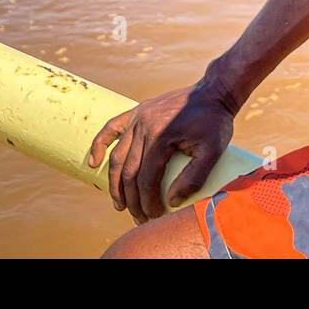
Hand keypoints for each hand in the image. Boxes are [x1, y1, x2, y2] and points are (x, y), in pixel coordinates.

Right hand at [86, 80, 236, 224]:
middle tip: (139, 217)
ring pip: (118, 156)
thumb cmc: (215, 122)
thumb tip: (171, 201)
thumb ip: (195, 177)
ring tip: (120, 204)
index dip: (148, 201)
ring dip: (115, 183)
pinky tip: (93, 162)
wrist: (213, 92)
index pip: (147, 178)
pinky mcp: (137, 111)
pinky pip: (112, 127)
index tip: (154, 216)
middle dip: (132, 199)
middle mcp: (144, 126)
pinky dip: (100, 144)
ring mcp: (138, 117)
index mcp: (161, 137)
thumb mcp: (214, 150)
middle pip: (129, 171)